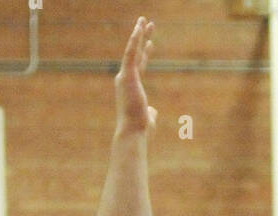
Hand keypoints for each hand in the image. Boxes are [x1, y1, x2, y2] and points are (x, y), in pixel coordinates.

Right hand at [115, 17, 156, 137]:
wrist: (133, 133)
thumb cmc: (140, 130)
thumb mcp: (148, 118)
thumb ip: (150, 112)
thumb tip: (153, 112)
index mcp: (131, 87)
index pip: (139, 66)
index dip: (145, 53)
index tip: (151, 43)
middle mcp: (125, 80)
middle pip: (135, 54)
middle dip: (141, 37)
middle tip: (146, 23)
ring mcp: (125, 77)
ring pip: (131, 50)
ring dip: (138, 34)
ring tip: (144, 20)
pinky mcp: (127, 76)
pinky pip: (130, 54)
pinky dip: (134, 41)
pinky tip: (139, 30)